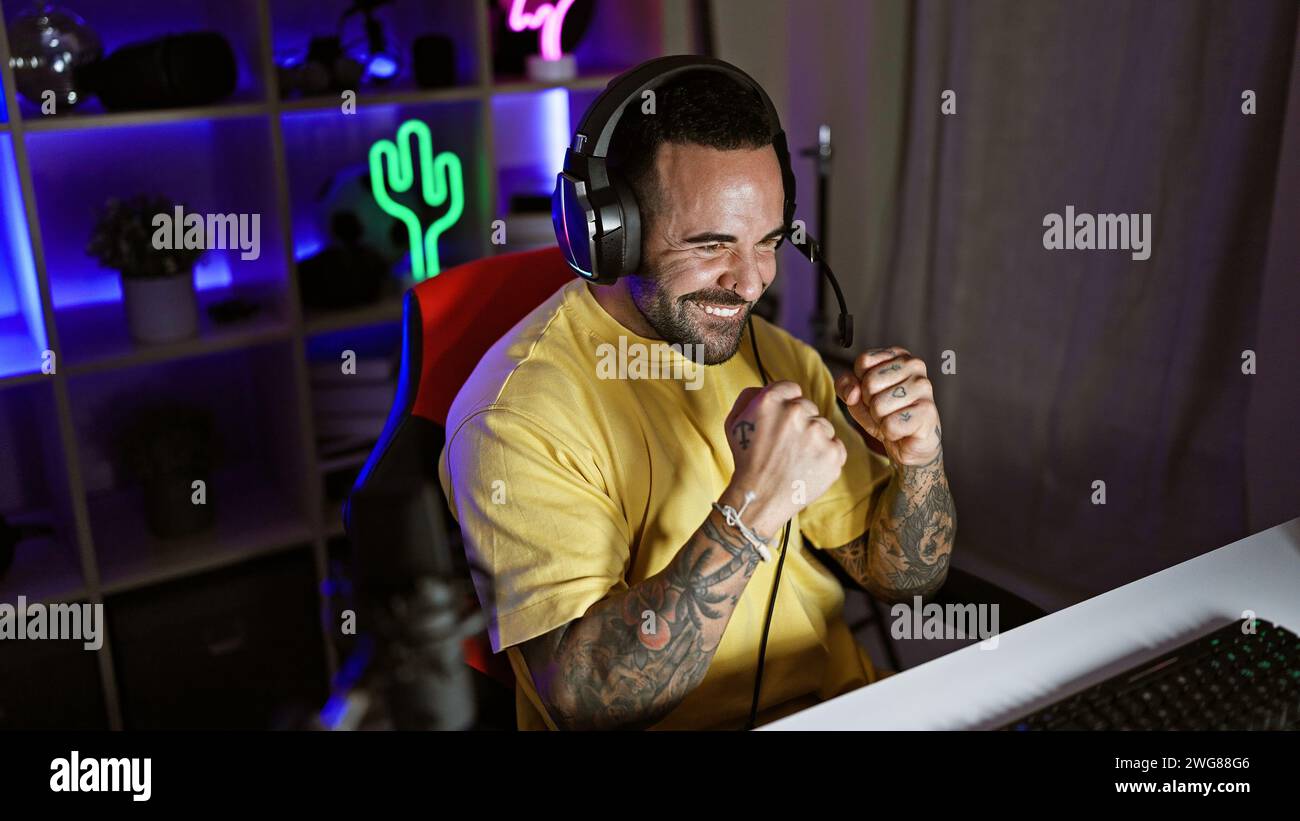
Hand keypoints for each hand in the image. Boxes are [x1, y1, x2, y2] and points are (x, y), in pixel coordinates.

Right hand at [722, 381, 846, 537]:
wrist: (759, 498)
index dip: (786, 405)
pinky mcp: (833, 453)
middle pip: (808, 407)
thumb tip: (766, 387)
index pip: (792, 389)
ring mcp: (817, 433)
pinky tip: (807, 467)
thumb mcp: (733, 422)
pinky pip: (835, 446)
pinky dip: (825, 456)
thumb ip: (749, 397)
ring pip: (823, 427)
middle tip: (785, 446)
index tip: (782, 422)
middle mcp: (796, 411)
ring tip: (795, 459)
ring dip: (813, 440)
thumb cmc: (746, 461)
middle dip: (800, 423)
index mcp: (771, 400)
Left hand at [835, 347, 942, 466]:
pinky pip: (890, 424)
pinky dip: (890, 432)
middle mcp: (914, 365)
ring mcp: (923, 387)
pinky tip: (902, 430)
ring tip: (893, 418)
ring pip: (878, 406)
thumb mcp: (858, 397)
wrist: (908, 443)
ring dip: (880, 419)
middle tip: (885, 410)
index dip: (861, 384)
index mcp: (898, 355)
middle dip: (870, 403)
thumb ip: (845, 386)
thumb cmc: (886, 414)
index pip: (863, 362)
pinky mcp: (928, 411)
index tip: (876, 393)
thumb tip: (853, 392)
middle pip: (869, 383)